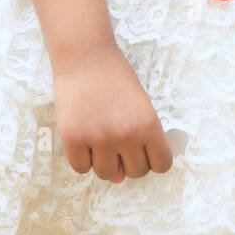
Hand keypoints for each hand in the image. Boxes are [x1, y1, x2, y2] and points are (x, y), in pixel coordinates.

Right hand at [52, 39, 173, 183]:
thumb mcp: (137, 105)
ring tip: (100, 137)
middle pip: (136, 172)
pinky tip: (84, 138)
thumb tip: (119, 178)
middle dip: (129, 161)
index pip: (162, 165)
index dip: (154, 160)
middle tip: (120, 142)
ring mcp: (98, 139)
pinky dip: (82, 158)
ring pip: (108, 174)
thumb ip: (136, 140)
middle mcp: (126, 135)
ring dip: (105, 162)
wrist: (86, 56)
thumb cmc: (115, 78)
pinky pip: (81, 168)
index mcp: (148, 125)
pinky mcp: (73, 139)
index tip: (145, 152)